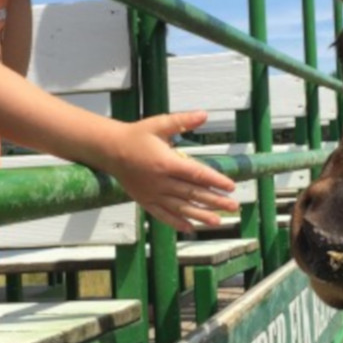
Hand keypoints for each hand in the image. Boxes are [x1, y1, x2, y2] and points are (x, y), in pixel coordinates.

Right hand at [106, 111, 239, 231]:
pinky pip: (163, 215)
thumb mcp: (159, 124)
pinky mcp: (145, 200)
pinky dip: (176, 222)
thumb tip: (204, 114)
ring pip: (180, 208)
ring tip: (218, 221)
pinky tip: (191, 228)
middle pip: (192, 193)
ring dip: (200, 215)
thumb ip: (182, 121)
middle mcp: (161, 181)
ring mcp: (153, 193)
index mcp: (166, 162)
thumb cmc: (137, 135)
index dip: (215, 181)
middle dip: (215, 201)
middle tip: (234, 206)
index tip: (231, 186)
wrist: (109, 149)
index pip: (196, 174)